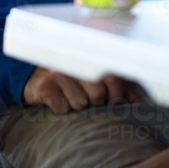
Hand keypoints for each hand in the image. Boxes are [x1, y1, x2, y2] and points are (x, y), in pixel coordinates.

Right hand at [22, 67, 138, 113]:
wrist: (32, 77)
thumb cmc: (67, 80)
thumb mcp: (89, 80)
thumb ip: (114, 88)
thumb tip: (136, 101)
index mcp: (89, 59)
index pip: (111, 79)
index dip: (116, 95)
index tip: (112, 103)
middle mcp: (74, 62)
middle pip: (97, 94)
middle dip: (94, 103)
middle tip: (85, 100)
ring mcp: (59, 73)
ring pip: (80, 103)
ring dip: (76, 107)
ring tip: (68, 98)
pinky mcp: (45, 87)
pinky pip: (62, 108)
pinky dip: (61, 109)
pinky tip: (56, 101)